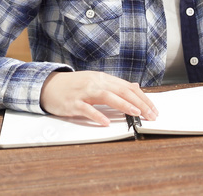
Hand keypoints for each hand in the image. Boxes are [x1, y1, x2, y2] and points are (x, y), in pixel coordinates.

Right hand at [40, 70, 157, 125]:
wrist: (48, 86)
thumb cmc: (74, 86)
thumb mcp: (96, 82)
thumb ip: (115, 86)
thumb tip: (135, 88)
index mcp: (104, 79)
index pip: (128, 87)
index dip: (143, 98)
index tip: (153, 109)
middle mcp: (96, 83)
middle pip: (122, 91)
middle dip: (139, 103)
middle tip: (150, 114)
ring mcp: (84, 92)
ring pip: (107, 96)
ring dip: (123, 105)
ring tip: (135, 113)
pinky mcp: (72, 103)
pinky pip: (86, 109)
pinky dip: (97, 115)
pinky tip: (106, 122)